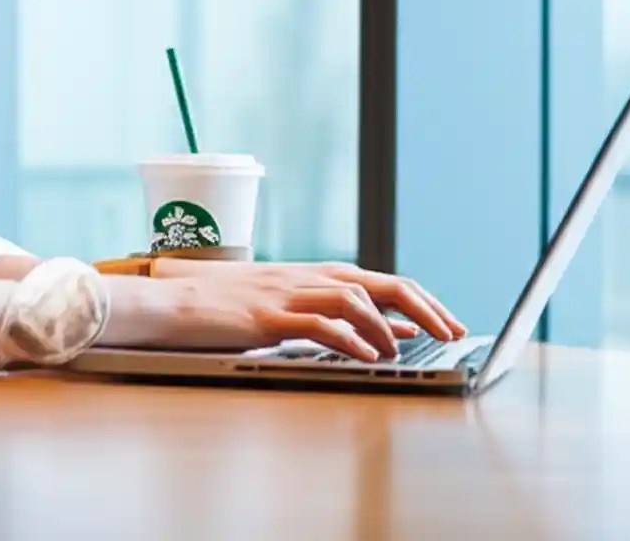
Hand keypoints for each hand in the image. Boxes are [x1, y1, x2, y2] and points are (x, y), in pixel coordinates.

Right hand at [101, 260, 466, 361]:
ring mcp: (287, 294)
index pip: (384, 281)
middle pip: (380, 283)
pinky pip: (317, 323)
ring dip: (387, 326)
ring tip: (406, 350)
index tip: (449, 323)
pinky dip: (349, 339)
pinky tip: (368, 356)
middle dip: (424, 308)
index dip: (423, 301)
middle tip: (453, 333)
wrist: (177, 301)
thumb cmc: (229, 306)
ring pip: (353, 299)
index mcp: (315, 273)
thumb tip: (392, 332)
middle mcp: (307, 277)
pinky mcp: (267, 315)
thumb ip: (338, 314)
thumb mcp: (288, 303)